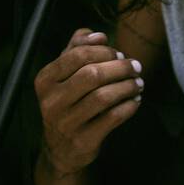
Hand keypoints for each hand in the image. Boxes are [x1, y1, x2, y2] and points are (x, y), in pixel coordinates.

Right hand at [34, 28, 144, 176]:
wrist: (61, 149)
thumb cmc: (68, 102)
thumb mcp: (64, 75)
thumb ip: (77, 48)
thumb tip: (99, 35)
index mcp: (45, 80)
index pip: (77, 55)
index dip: (104, 51)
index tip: (119, 54)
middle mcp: (51, 101)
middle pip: (92, 74)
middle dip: (120, 67)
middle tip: (136, 67)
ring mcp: (66, 123)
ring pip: (104, 96)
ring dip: (127, 86)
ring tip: (138, 83)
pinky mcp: (83, 140)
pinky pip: (112, 118)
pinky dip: (129, 106)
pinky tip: (135, 100)